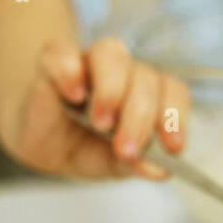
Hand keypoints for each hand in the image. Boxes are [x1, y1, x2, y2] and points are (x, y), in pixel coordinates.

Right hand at [4, 36, 189, 181]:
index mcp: (149, 93)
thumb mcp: (116, 164)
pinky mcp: (53, 62)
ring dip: (111, 90)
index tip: (173, 147)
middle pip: (144, 77)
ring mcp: (88, 62)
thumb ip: (138, 163)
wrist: (47, 149)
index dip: (175, 116)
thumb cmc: (89, 149)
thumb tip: (160, 171)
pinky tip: (73, 96)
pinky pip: (61, 51)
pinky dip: (70, 71)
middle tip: (126, 149)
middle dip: (139, 116)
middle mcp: (124, 71)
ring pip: (111, 53)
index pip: (172, 89)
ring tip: (101, 123)